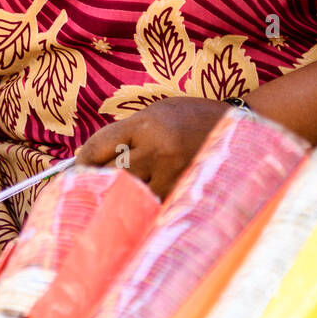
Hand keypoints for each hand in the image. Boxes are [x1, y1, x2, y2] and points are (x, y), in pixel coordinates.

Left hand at [75, 96, 229, 198]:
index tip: (78, 169)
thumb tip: (89, 159)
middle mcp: (158, 149)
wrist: (238, 127)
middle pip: (112, 174)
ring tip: (114, 198)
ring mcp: (173, 173)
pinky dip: (144, 204)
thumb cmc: (190, 117)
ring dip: (121, 196)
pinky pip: (154, 203)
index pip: (99, 146)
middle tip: (89, 189)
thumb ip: (126, 133)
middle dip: (99, 182)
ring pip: (132, 194)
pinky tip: (142, 202)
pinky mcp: (185, 190)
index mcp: (146, 125)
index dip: (83, 161)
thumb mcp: (156, 113)